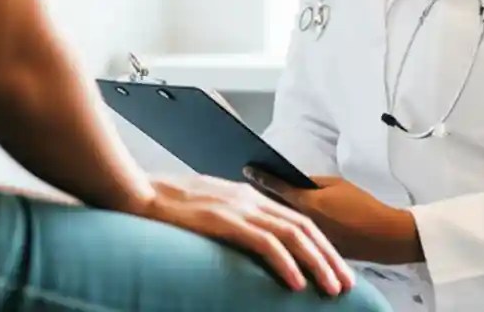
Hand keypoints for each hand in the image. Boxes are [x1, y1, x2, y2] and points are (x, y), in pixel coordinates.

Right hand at [131, 175, 355, 294]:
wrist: (137, 193)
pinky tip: (296, 283)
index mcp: (249, 196)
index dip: (321, 245)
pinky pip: (264, 244)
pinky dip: (285, 263)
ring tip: (332, 289)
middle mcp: (250, 199)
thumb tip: (246, 243)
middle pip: (304, 228)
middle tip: (346, 285)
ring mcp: (238, 209)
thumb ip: (231, 222)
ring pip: (292, 235)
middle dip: (330, 258)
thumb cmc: (166, 205)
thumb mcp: (208, 210)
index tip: (335, 268)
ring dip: (317, 264)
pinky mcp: (224, 221)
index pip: (297, 220)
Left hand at [245, 170, 424, 264]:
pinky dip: (285, 228)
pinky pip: (293, 237)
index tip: (247, 169)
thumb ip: (313, 182)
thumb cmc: (362, 206)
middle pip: (274, 207)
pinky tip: (279, 224)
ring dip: (271, 213)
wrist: (382, 235)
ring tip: (258, 204)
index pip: (278, 187)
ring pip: (282, 223)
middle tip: (245, 186)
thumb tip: (295, 181)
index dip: (261, 177)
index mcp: (308, 202)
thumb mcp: (337, 185)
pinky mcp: (311, 249)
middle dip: (260, 196)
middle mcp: (302, 221)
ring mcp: (305, 237)